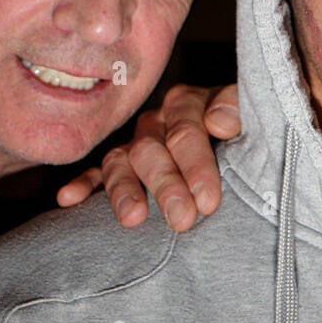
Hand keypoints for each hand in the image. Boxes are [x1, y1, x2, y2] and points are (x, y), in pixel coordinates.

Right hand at [56, 83, 240, 230]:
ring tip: (133, 218)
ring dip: (125, 190)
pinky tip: (68, 199)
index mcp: (188, 104)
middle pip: (152, 149)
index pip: (186, 130)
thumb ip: (239, 110)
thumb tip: (218, 122)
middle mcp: (157, 122)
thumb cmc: (248, 132)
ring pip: (121, 161)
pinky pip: (96, 173)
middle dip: (167, 185)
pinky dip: (83, 184)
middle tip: (182, 218)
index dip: (197, 165)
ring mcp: (136, 144)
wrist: (240, 144)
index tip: (209, 201)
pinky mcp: (121, 167)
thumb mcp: (253, 115)